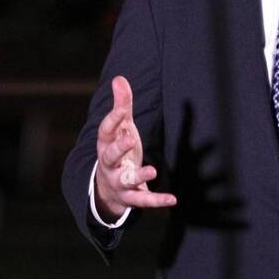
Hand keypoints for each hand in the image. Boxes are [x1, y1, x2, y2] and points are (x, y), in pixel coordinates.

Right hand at [93, 75, 176, 219]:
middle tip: (130, 139)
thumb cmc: (117, 150)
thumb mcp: (120, 128)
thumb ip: (121, 105)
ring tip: (153, 169)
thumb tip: (118, 78)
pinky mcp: (132, 197)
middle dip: (119, 148)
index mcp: (105, 144)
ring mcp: (119, 182)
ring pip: (126, 180)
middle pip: (109, 156)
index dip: (113, 119)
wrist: (108, 189)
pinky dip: (157, 200)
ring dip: (139, 174)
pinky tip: (172, 199)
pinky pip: (144, 200)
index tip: (123, 108)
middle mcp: (109, 164)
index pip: (105, 131)